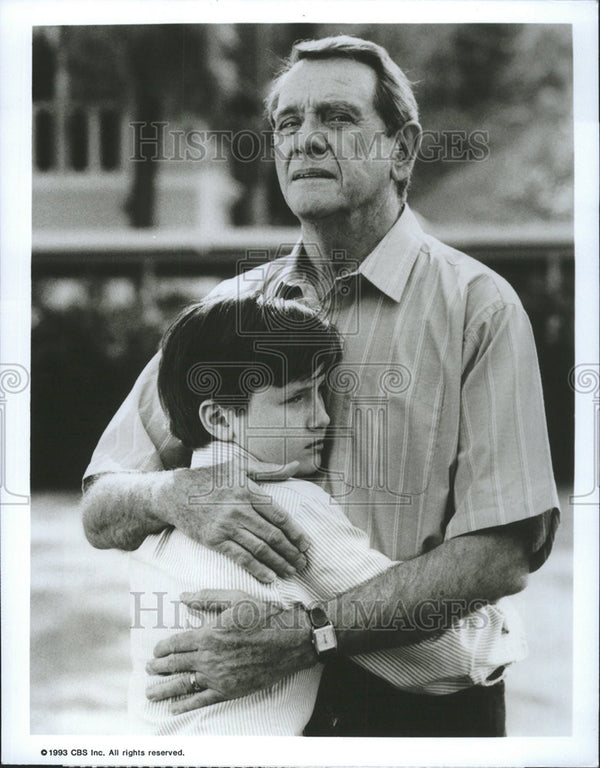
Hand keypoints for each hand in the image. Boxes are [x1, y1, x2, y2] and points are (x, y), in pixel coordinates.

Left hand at [145, 590, 316, 713]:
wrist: (290, 641)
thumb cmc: (264, 616)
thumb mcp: (236, 598)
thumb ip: (208, 597)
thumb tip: (183, 597)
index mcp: (209, 633)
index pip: (176, 643)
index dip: (162, 649)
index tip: (155, 652)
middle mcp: (209, 657)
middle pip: (175, 664)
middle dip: (158, 668)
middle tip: (148, 670)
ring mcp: (218, 676)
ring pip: (183, 685)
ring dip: (163, 690)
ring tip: (150, 693)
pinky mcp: (229, 691)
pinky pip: (202, 700)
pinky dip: (186, 705)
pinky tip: (174, 708)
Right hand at [155, 455, 308, 582]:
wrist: (175, 492)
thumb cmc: (210, 478)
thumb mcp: (239, 466)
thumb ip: (270, 470)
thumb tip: (296, 466)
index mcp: (248, 490)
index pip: (279, 515)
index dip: (296, 532)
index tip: (307, 545)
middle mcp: (239, 509)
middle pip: (273, 535)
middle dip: (291, 552)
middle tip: (303, 564)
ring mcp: (226, 526)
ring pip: (259, 548)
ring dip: (279, 563)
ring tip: (291, 572)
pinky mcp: (214, 540)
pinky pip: (240, 558)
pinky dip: (257, 569)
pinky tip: (270, 577)